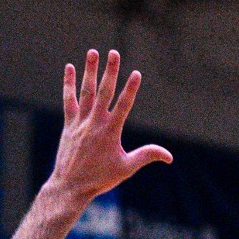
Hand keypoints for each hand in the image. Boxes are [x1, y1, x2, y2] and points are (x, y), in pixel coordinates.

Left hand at [51, 50, 172, 202]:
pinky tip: (70, 68)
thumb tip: (169, 156)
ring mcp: (80, 122)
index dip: (131, 88)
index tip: (136, 73)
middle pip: (104, 91)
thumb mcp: (127, 168)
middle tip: (114, 52)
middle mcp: (95, 123)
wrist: (70, 186)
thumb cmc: (101, 178)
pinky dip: (69, 84)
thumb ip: (147, 156)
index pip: (123, 105)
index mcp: (111, 131)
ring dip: (90, 71)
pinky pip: (69, 100)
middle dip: (110, 71)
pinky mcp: (69, 124)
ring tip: (93, 52)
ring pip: (86, 91)